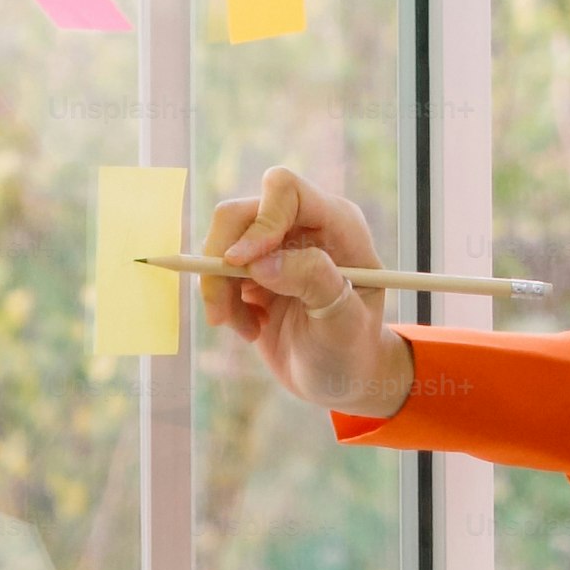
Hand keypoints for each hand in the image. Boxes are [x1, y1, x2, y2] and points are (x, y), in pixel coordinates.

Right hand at [197, 164, 415, 420]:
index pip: (286, 191)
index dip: (260, 220)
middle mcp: (303, 225)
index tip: (240, 263)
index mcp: (337, 223)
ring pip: (221, 245)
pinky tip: (251, 329)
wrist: (340, 378)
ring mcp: (275, 247)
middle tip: (222, 313)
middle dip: (222, 261)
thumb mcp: (344, 322)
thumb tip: (259, 262)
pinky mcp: (253, 270)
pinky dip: (222, 304)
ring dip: (219, 290)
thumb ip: (312, 281)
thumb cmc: (353, 349)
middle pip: (241, 213)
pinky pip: (216, 273)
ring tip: (248, 331)